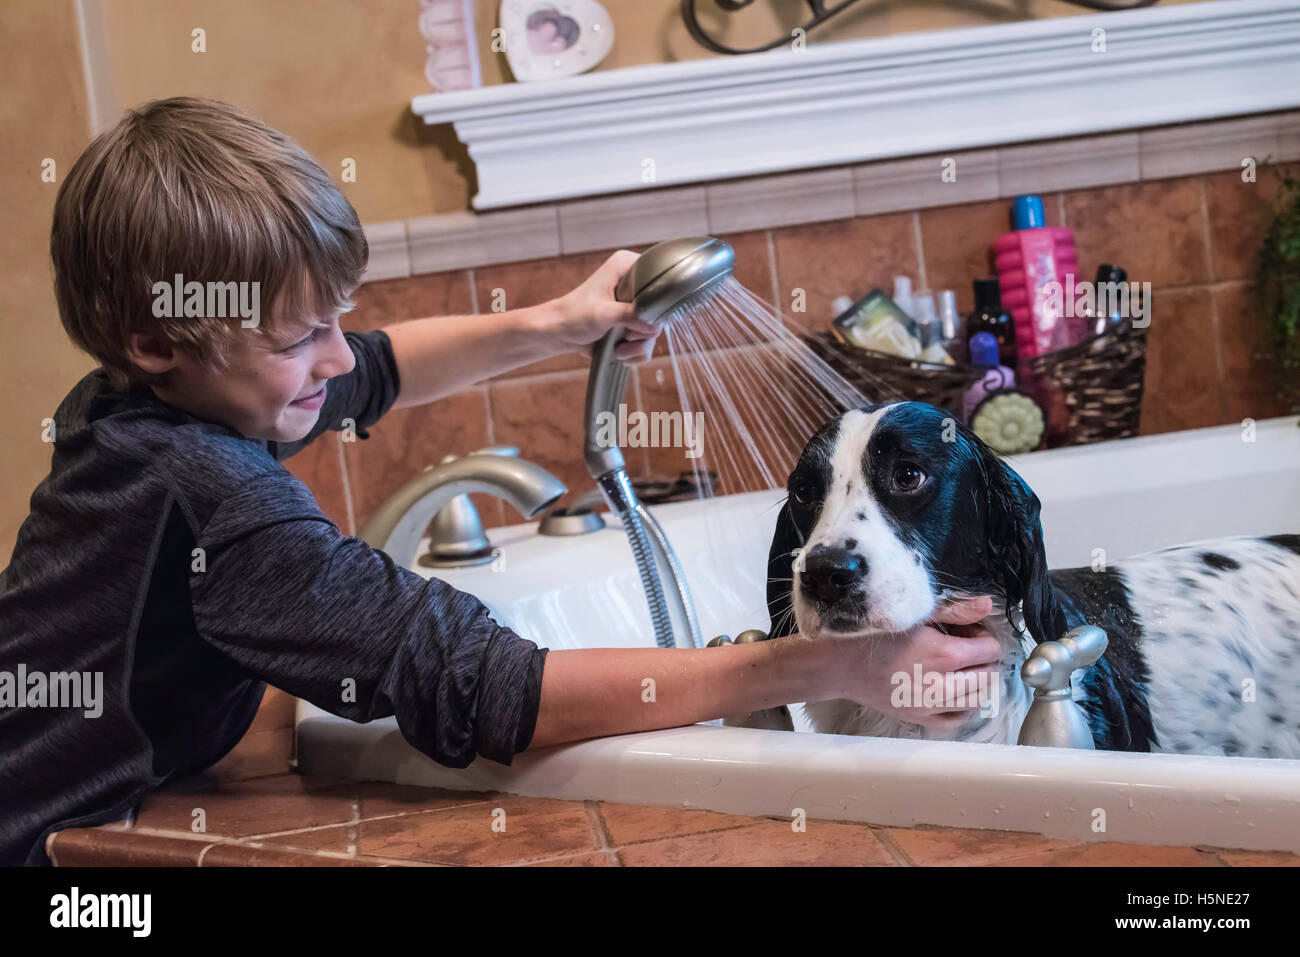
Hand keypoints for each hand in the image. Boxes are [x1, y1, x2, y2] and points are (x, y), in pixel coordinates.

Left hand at [550, 249, 662, 364]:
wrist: (559, 334)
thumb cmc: (573, 315)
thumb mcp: (603, 313)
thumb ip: (630, 315)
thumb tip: (654, 325)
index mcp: (627, 266)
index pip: (658, 278)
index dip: (654, 301)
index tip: (637, 316)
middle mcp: (634, 283)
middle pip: (659, 310)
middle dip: (643, 331)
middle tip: (626, 335)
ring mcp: (635, 305)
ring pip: (654, 329)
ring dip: (638, 346)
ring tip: (619, 348)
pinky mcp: (633, 323)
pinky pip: (647, 342)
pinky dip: (635, 353)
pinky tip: (620, 352)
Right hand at [821, 596, 1003, 731]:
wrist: (839, 664)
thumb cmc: (872, 633)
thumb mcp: (915, 613)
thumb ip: (955, 610)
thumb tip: (988, 605)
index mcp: (945, 654)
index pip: (990, 649)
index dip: (983, 636)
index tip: (967, 630)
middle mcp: (942, 685)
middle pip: (988, 676)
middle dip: (982, 659)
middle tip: (963, 647)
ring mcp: (931, 706)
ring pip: (977, 700)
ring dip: (976, 683)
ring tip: (960, 670)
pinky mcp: (919, 718)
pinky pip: (956, 721)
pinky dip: (962, 708)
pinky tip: (954, 693)